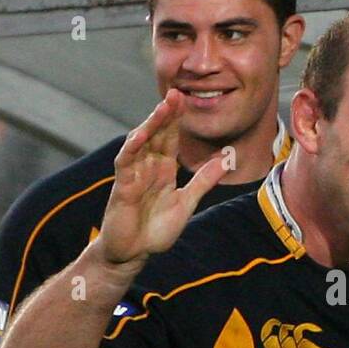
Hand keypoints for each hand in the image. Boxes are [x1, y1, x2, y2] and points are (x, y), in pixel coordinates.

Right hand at [99, 90, 226, 265]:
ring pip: (141, 143)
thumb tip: (226, 160)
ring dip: (151, 124)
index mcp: (164, 170)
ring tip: (163, 106)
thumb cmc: (155, 230)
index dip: (178, 119)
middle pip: (157, 135)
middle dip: (166, 114)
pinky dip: (132, 148)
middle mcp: (147, 167)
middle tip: (177, 93)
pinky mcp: (122, 187)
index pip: (171, 138)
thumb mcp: (187, 203)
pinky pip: (126, 163)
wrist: (134, 254)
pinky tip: (140, 134)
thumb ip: (204, 181)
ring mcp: (134, 175)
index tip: (187, 99)